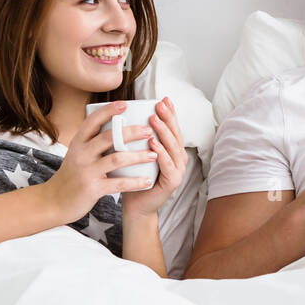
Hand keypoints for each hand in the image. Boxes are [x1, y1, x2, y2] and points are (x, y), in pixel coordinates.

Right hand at [47, 101, 161, 224]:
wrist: (55, 201)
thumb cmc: (72, 174)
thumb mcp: (77, 153)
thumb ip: (93, 141)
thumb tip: (116, 126)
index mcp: (78, 142)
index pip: (93, 121)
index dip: (108, 111)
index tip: (125, 104)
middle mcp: (81, 154)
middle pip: (109, 137)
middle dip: (132, 132)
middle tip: (149, 130)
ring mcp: (87, 171)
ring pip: (117, 159)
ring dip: (138, 156)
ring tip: (153, 154)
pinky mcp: (93, 188)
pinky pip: (118, 183)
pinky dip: (135, 182)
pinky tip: (147, 181)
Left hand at [120, 96, 187, 217]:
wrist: (135, 205)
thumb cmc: (134, 177)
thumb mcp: (137, 153)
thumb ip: (138, 138)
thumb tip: (125, 114)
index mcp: (172, 151)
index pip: (173, 128)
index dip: (170, 113)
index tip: (163, 99)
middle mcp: (178, 159)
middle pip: (175, 134)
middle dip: (168, 117)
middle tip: (159, 104)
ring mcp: (178, 170)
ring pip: (173, 147)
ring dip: (163, 131)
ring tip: (154, 118)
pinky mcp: (172, 182)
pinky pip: (167, 164)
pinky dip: (161, 152)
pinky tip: (153, 142)